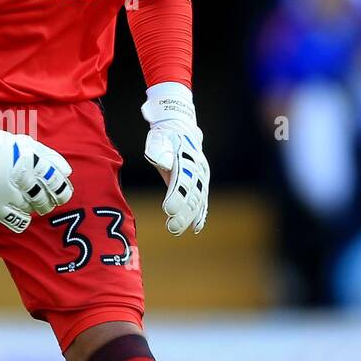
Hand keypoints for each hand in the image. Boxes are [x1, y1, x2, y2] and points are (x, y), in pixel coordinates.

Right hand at [0, 98, 73, 232]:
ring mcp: (5, 192)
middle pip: (44, 198)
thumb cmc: (4, 146)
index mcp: (29, 159)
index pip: (53, 180)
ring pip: (31, 209)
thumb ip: (50, 156)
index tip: (62, 194)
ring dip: (36, 207)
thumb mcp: (28, 144)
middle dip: (50, 202)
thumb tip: (67, 172)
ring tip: (31, 200)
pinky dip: (24, 219)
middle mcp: (18, 176)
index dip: (62, 190)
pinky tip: (23, 210)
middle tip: (49, 201)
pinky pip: (17, 221)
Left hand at [141, 83, 208, 235]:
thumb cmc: (165, 136)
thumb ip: (159, 149)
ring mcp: (201, 177)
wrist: (180, 130)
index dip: (177, 196)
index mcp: (187, 159)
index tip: (168, 210)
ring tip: (177, 230)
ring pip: (197, 200)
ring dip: (188, 216)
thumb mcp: (159, 138)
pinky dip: (200, 214)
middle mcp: (198, 169)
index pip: (182, 181)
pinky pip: (202, 200)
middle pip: (191, 194)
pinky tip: (196, 227)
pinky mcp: (200, 183)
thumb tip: (163, 162)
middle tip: (172, 227)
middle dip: (182, 212)